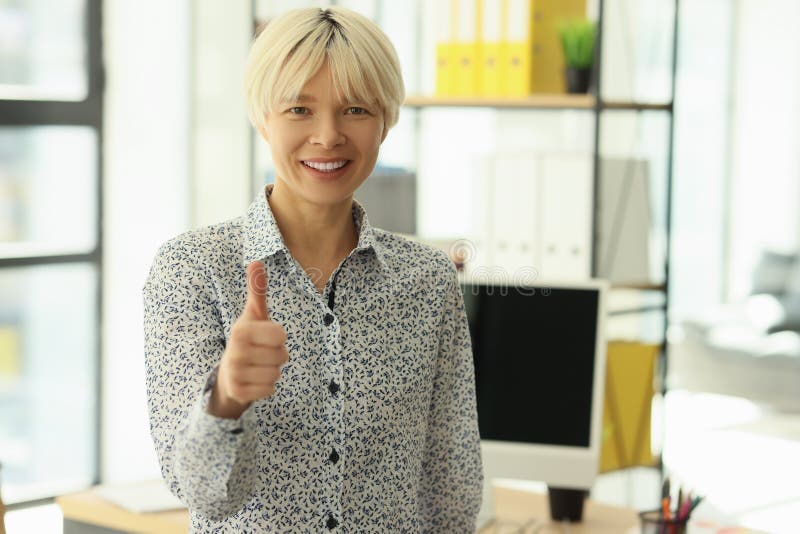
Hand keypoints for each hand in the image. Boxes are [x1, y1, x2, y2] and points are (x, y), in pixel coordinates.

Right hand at [208, 261, 288, 418]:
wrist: (226, 375)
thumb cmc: (247, 340)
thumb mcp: (253, 315)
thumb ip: (257, 290)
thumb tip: (256, 261)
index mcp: (240, 330)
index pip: (281, 335)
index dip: (278, 337)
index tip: (264, 338)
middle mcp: (233, 351)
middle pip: (281, 356)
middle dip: (277, 356)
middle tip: (260, 354)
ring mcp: (234, 373)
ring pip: (276, 374)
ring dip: (271, 372)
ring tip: (257, 367)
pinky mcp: (238, 393)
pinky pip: (270, 390)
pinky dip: (266, 387)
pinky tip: (253, 381)